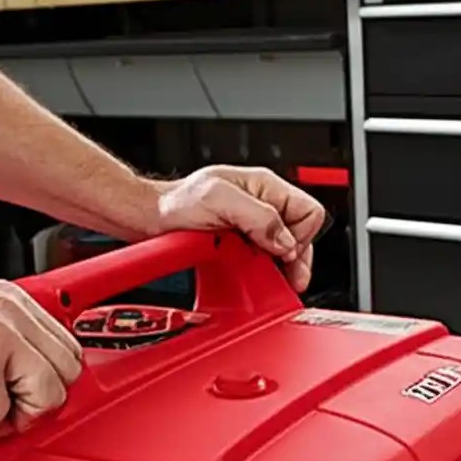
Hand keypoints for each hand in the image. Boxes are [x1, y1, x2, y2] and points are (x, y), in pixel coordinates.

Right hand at [0, 280, 82, 442]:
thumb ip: (3, 338)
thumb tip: (34, 373)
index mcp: (9, 300)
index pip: (65, 343)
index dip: (49, 377)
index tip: (32, 392)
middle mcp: (10, 313)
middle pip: (67, 370)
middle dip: (35, 399)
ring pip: (47, 396)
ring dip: (7, 416)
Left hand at [156, 165, 325, 291]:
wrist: (151, 218)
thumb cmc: (177, 203)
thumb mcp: (220, 200)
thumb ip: (258, 216)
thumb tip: (284, 240)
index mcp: (265, 185)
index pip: (308, 211)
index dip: (300, 235)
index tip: (281, 252)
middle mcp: (263, 203)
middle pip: (301, 234)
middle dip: (294, 257)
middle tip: (282, 275)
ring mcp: (254, 223)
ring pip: (286, 249)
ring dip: (277, 264)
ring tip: (263, 273)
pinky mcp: (243, 241)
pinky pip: (266, 258)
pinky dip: (262, 268)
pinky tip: (251, 272)